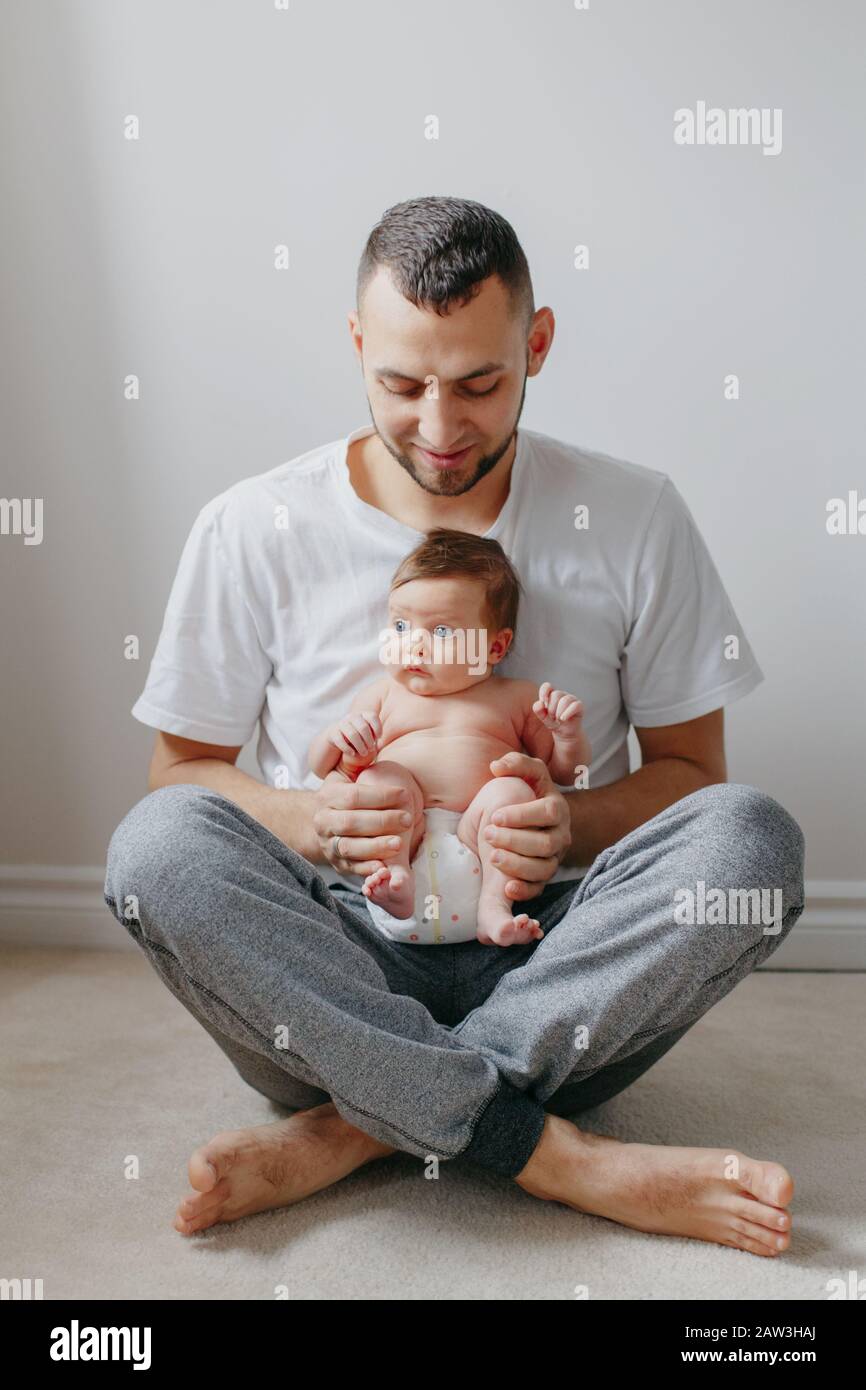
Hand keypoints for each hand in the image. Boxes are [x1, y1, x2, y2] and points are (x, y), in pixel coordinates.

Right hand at [312, 770, 411, 877]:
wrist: (321, 823)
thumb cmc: (343, 796)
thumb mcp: (344, 775)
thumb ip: (354, 762)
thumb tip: (364, 745)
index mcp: (327, 796)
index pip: (354, 796)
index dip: (380, 796)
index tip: (405, 794)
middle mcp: (324, 821)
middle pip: (352, 822)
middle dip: (382, 821)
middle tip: (408, 819)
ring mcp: (329, 844)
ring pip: (350, 848)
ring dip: (376, 847)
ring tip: (399, 843)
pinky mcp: (336, 863)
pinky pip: (351, 868)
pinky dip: (367, 869)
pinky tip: (384, 867)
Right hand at [328, 710, 381, 769]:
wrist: (337, 738)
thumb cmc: (358, 738)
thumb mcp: (368, 734)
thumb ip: (375, 734)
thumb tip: (388, 737)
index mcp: (362, 715)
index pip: (372, 716)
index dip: (377, 727)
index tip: (379, 738)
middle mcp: (351, 717)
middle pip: (363, 727)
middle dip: (369, 740)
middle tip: (371, 749)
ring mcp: (341, 724)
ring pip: (352, 734)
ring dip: (360, 746)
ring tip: (364, 753)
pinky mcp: (332, 733)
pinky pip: (340, 740)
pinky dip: (348, 748)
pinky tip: (353, 753)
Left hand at [486, 751, 572, 901]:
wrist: (528, 821)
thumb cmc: (522, 794)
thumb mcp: (524, 775)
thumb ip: (514, 764)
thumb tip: (495, 766)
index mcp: (556, 808)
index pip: (548, 812)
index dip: (522, 816)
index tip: (495, 816)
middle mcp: (560, 835)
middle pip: (546, 844)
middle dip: (515, 840)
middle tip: (488, 835)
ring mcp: (554, 858)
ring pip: (544, 868)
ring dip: (517, 865)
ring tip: (492, 857)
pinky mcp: (544, 877)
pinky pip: (539, 888)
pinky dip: (524, 891)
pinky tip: (506, 888)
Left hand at [533, 682, 583, 739]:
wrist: (565, 732)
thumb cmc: (554, 722)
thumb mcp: (544, 718)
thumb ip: (539, 711)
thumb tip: (539, 703)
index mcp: (551, 694)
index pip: (547, 686)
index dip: (544, 692)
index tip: (543, 701)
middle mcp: (562, 694)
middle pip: (556, 694)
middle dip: (552, 709)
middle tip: (553, 717)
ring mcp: (571, 699)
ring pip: (565, 700)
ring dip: (559, 712)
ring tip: (559, 720)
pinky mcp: (579, 705)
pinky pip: (575, 705)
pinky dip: (567, 713)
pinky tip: (563, 719)